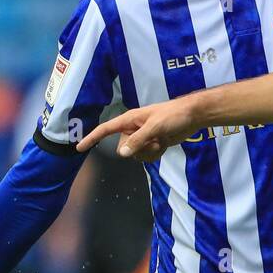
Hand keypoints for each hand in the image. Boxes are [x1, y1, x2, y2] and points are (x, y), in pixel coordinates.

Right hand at [76, 101, 193, 160]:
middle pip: (124, 148)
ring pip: (135, 155)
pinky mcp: (152, 144)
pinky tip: (164, 145)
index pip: (105, 129)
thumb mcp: (156, 127)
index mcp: (129, 120)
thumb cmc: (173, 116)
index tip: (79, 148)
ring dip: (149, 153)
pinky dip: (155, 155)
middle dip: (138, 150)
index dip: (92, 138)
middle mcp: (133, 129)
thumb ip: (138, 140)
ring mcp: (143, 137)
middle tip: (154, 140)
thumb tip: (123, 153)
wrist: (193, 116)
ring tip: (161, 141)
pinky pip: (146, 157)